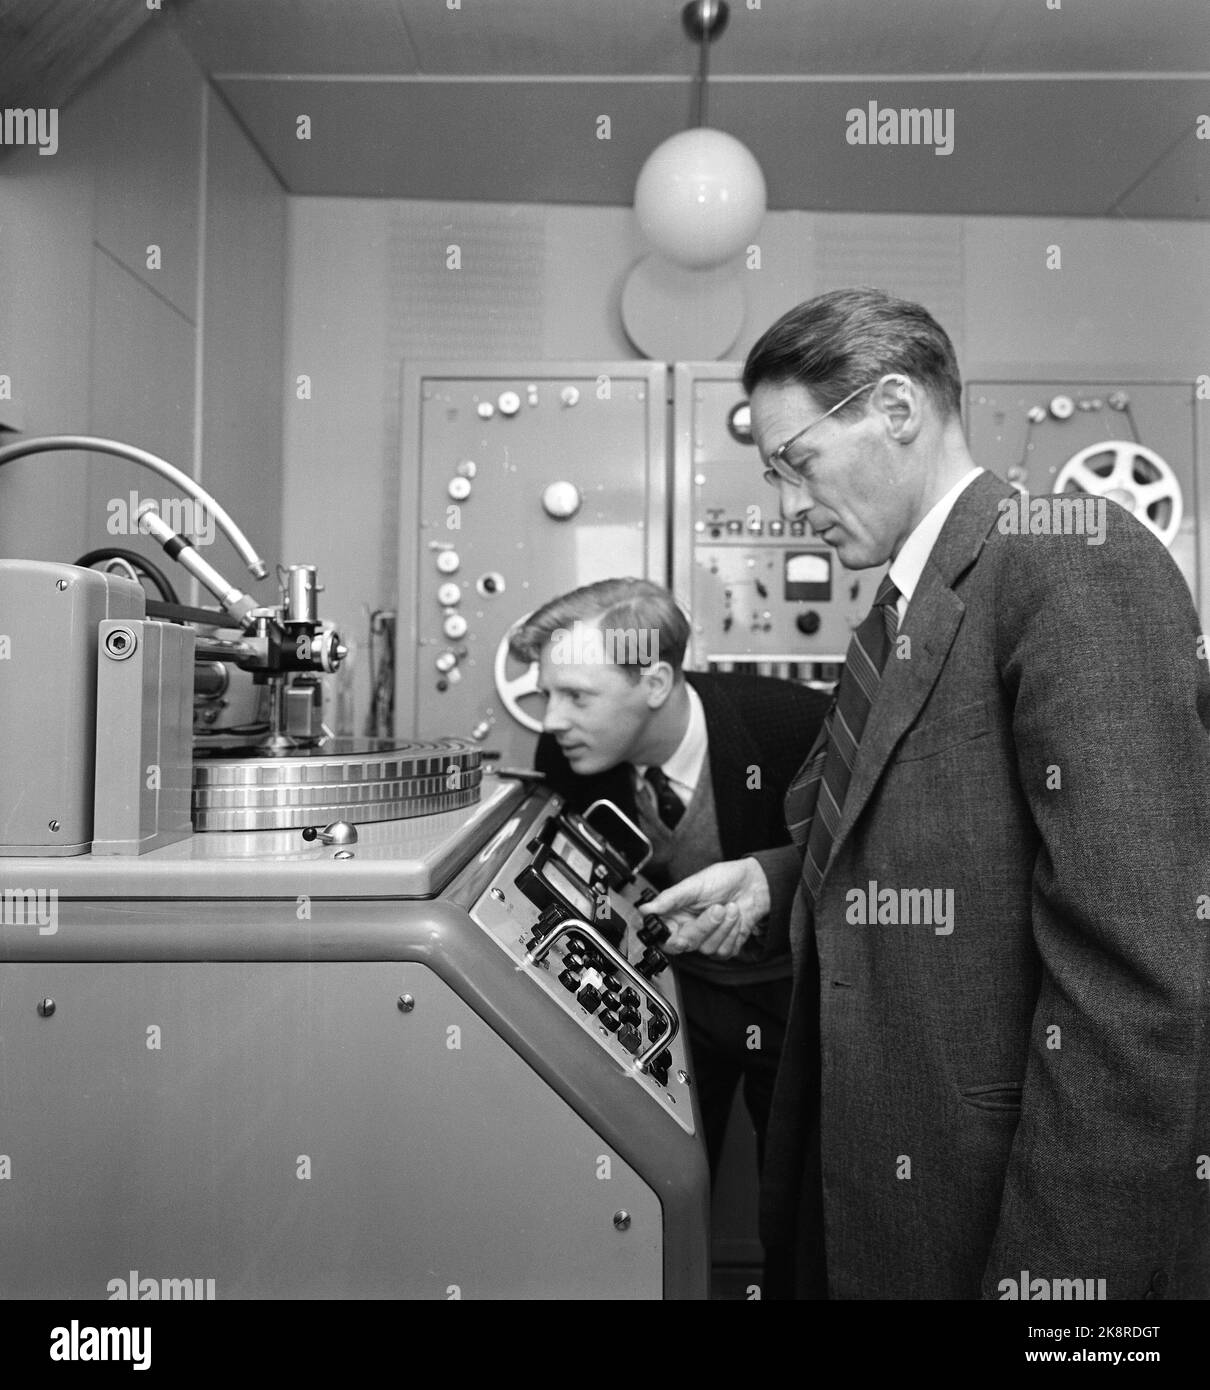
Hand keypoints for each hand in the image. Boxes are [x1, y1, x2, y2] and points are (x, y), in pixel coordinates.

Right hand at [639, 858, 770, 959]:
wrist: (754, 883)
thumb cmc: (724, 879)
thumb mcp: (694, 884)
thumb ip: (669, 899)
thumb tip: (645, 909)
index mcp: (677, 915)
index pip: (664, 937)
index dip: (668, 939)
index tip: (677, 934)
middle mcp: (690, 929)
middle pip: (686, 944)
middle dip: (704, 926)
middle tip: (717, 908)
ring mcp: (708, 939)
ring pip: (707, 949)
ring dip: (723, 927)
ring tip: (731, 907)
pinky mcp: (725, 946)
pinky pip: (724, 951)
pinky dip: (733, 933)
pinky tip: (736, 918)